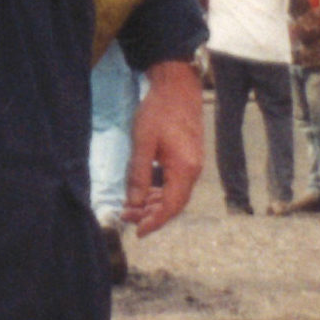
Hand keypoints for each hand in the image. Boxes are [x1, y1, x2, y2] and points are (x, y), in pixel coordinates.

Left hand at [123, 58, 203, 237]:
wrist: (177, 87)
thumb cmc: (158, 111)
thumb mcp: (143, 142)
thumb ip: (139, 175)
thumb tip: (134, 204)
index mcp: (184, 169)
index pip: (171, 207)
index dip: (154, 222)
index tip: (137, 232)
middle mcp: (193, 170)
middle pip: (174, 204)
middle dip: (151, 215)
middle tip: (126, 217)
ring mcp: (192, 164)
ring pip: (175, 194)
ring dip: (154, 204)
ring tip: (131, 208)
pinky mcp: (188, 158)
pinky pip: (175, 183)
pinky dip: (160, 191)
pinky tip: (144, 192)